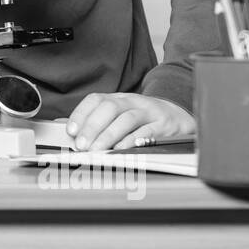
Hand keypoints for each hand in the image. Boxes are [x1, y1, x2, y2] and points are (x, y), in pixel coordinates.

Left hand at [65, 93, 194, 150]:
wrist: (180, 115)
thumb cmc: (144, 118)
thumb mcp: (121, 114)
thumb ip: (97, 121)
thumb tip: (68, 129)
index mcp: (119, 98)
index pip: (96, 100)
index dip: (81, 114)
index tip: (71, 131)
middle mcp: (134, 102)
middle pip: (110, 108)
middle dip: (92, 127)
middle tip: (82, 145)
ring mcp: (150, 113)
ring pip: (127, 119)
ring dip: (108, 136)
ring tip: (96, 150)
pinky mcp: (164, 126)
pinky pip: (147, 132)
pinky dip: (132, 141)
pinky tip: (120, 150)